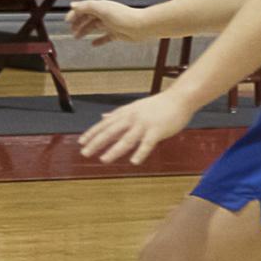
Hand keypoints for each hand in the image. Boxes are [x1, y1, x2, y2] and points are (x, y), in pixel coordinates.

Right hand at [67, 0, 153, 45]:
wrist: (141, 26)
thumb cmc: (123, 16)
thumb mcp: (102, 9)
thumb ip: (86, 6)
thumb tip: (72, 5)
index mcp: (100, 7)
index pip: (84, 9)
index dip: (75, 14)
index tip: (67, 21)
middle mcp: (105, 14)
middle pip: (88, 18)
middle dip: (78, 23)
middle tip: (71, 30)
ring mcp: (110, 24)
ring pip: (94, 27)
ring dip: (85, 31)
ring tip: (77, 37)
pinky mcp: (116, 33)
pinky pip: (104, 37)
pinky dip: (98, 40)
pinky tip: (93, 44)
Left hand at [79, 92, 194, 164]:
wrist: (179, 98)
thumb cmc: (157, 105)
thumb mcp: (134, 107)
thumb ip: (118, 114)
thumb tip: (103, 117)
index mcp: (126, 113)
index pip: (105, 124)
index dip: (92, 133)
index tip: (81, 142)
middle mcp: (132, 118)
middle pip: (111, 132)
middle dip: (97, 143)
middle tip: (85, 153)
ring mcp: (144, 124)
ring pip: (126, 139)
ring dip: (114, 150)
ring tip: (103, 160)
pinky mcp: (157, 130)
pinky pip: (147, 143)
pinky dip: (140, 152)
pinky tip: (134, 162)